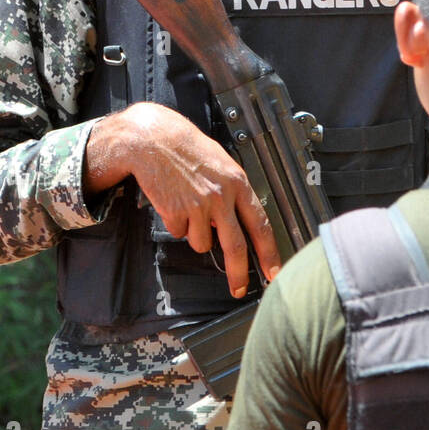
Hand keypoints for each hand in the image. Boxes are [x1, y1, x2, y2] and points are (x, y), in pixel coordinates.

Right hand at [85, 103, 280, 298]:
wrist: (155, 140)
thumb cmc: (189, 149)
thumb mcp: (222, 164)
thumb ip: (233, 193)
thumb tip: (238, 222)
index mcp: (238, 183)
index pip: (260, 225)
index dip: (269, 252)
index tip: (274, 271)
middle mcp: (221, 197)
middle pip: (235, 246)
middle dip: (238, 274)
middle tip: (239, 289)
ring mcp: (198, 206)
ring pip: (202, 243)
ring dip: (196, 234)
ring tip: (189, 207)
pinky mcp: (177, 212)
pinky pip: (180, 233)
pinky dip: (177, 224)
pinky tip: (174, 202)